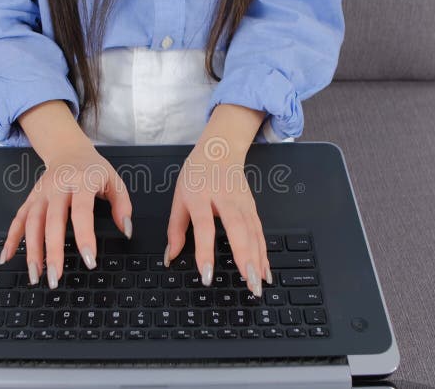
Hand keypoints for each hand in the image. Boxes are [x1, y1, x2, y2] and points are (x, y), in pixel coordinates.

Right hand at [0, 101, 132, 288]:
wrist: (68, 149)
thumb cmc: (93, 169)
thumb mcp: (115, 181)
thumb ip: (123, 205)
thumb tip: (126, 230)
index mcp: (82, 181)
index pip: (82, 212)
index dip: (85, 237)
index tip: (89, 261)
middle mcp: (58, 187)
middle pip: (52, 221)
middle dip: (52, 252)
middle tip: (55, 277)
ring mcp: (41, 193)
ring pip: (32, 222)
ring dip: (31, 250)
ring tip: (35, 275)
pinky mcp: (30, 198)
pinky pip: (18, 218)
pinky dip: (11, 238)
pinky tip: (7, 257)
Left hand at [165, 137, 271, 295]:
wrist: (220, 149)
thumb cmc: (196, 174)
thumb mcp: (179, 197)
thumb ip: (175, 229)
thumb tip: (170, 256)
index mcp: (200, 196)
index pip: (204, 226)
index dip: (205, 251)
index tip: (206, 274)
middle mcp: (225, 199)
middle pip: (238, 229)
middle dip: (244, 257)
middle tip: (248, 283)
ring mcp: (242, 202)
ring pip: (253, 232)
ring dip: (258, 259)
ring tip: (258, 284)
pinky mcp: (253, 207)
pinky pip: (259, 232)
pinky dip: (264, 252)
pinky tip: (265, 271)